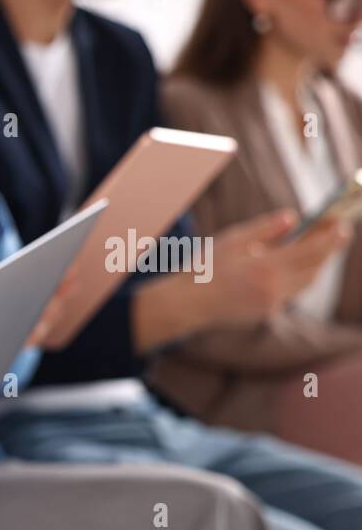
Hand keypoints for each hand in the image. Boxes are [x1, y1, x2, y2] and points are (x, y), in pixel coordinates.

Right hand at [198, 210, 350, 329]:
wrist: (185, 305)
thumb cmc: (204, 268)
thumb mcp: (232, 240)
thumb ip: (265, 228)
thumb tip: (294, 217)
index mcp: (265, 267)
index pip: (311, 250)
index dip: (330, 237)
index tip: (343, 223)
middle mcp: (273, 288)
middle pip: (314, 267)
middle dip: (329, 249)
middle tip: (337, 230)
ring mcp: (271, 303)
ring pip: (306, 281)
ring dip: (317, 263)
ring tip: (320, 246)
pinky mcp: (266, 312)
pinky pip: (292, 291)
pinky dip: (300, 276)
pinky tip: (297, 265)